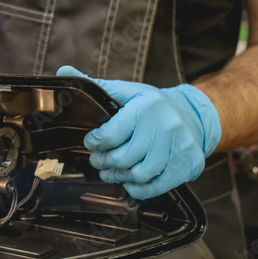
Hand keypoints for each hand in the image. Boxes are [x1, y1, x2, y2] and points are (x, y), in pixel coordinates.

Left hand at [56, 66, 221, 199]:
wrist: (193, 115)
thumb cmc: (152, 105)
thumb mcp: (127, 91)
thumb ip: (96, 85)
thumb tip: (63, 70)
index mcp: (147, 107)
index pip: (109, 135)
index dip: (94, 142)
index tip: (91, 142)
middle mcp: (166, 127)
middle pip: (122, 158)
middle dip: (102, 161)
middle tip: (98, 159)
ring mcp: (180, 148)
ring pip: (138, 175)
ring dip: (118, 176)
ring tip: (110, 171)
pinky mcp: (188, 166)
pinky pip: (155, 187)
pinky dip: (137, 188)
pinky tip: (129, 180)